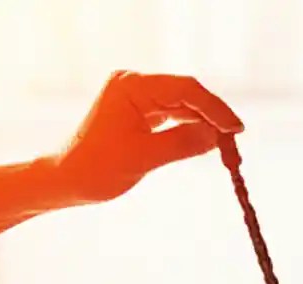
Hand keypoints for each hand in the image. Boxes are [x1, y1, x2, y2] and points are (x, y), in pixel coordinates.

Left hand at [51, 71, 243, 204]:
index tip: (236, 130)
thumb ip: (183, 143)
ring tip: (227, 145)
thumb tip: (217, 137)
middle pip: (186, 94)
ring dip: (204, 123)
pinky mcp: (137, 111)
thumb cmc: (96, 169)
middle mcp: (133, 84)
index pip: (185, 89)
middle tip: (235, 141)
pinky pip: (172, 115)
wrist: (65, 180)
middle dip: (212, 116)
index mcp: (131, 86)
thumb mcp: (144, 158)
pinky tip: (207, 141)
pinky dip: (190, 128)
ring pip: (182, 105)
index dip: (215, 109)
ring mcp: (135, 97)